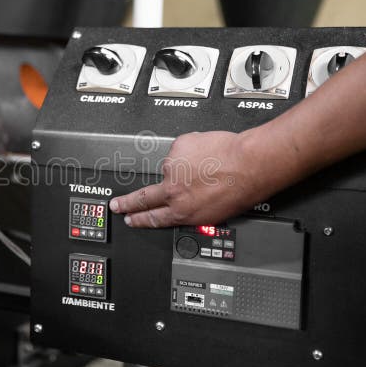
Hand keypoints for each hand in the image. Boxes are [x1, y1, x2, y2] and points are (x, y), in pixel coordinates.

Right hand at [109, 130, 273, 227]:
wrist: (248, 165)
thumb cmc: (240, 191)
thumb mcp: (214, 214)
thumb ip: (194, 210)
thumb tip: (188, 206)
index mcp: (182, 211)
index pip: (153, 217)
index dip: (139, 219)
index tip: (129, 218)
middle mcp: (173, 191)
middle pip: (143, 198)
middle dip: (127, 202)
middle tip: (116, 204)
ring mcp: (173, 168)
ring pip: (171, 167)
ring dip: (183, 166)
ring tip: (205, 164)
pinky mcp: (178, 147)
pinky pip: (183, 149)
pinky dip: (192, 150)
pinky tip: (207, 152)